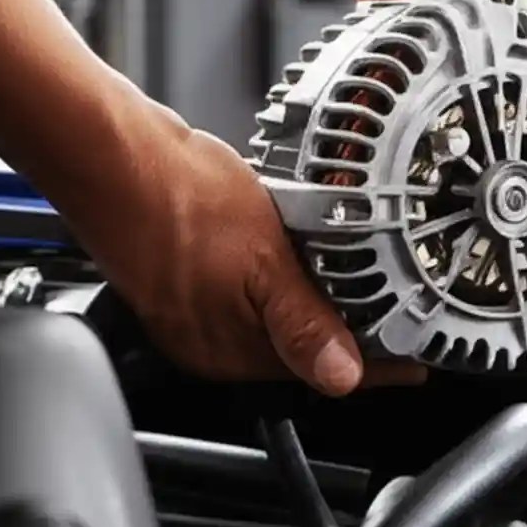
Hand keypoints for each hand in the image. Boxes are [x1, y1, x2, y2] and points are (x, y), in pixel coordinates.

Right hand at [79, 109, 424, 396]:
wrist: (113, 151)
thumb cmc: (176, 197)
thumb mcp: (264, 260)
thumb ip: (305, 321)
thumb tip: (342, 375)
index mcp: (229, 349)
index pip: (321, 371)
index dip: (374, 367)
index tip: (413, 364)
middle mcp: (208, 340)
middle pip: (298, 350)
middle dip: (347, 332)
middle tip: (393, 312)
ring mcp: (191, 309)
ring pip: (273, 318)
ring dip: (313, 300)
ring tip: (353, 275)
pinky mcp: (181, 277)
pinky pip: (247, 292)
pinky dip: (279, 278)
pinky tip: (292, 249)